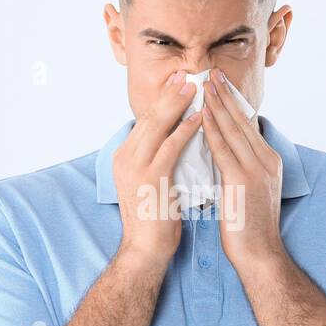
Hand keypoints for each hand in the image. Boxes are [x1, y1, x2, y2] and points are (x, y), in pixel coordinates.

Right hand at [112, 69, 201, 269]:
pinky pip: (171, 146)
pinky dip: (186, 129)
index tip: (177, 82)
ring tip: (195, 87)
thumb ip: (157, 160)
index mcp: (124, 157)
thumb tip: (175, 140)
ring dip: (178, 103)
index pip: (145, 121)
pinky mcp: (151, 177)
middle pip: (149, 116)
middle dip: (169, 94)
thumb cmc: (154, 220)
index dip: (162, 100)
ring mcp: (135, 167)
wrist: (145, 250)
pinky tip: (200, 117)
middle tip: (187, 75)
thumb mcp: (151, 183)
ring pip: (158, 125)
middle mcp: (125, 157)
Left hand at [200, 69, 287, 277]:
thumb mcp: (249, 192)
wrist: (260, 255)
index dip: (233, 103)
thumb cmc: (250, 229)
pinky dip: (211, 128)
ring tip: (204, 83)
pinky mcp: (243, 180)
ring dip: (217, 104)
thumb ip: (240, 170)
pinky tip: (200, 114)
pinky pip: (223, 148)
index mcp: (268, 162)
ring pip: (233, 129)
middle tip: (211, 73)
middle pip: (242, 120)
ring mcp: (257, 169)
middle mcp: (266, 160)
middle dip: (225, 95)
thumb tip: (224, 155)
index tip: (220, 85)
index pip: (248, 125)